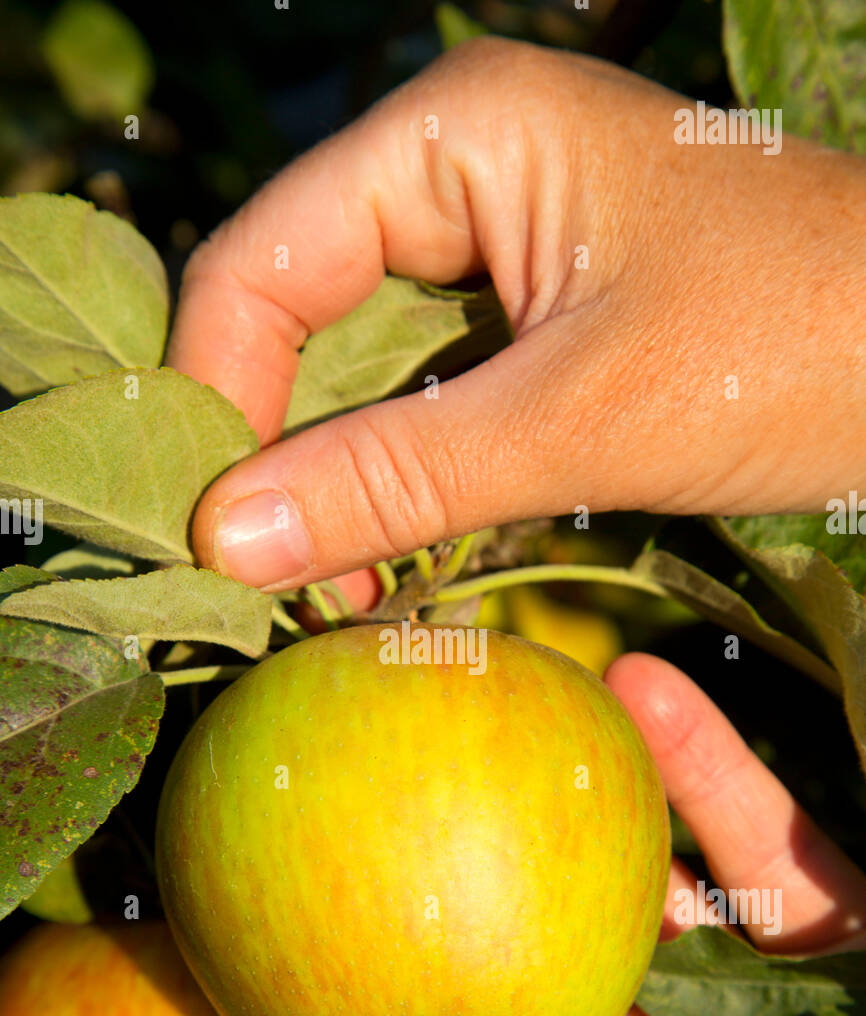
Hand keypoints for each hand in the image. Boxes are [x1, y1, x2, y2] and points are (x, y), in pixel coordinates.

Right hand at [167, 37, 865, 593]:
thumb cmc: (800, 345)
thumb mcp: (585, 419)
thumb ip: (399, 476)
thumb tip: (225, 539)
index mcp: (459, 133)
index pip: (262, 260)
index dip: (218, 397)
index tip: (214, 535)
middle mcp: (459, 170)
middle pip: (295, 313)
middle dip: (276, 453)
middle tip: (268, 586)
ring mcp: (497, 243)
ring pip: (355, 366)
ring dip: (336, 481)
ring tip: (334, 593)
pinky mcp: (530, 315)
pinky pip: (423, 395)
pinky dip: (400, 479)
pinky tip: (391, 560)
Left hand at [332, 654, 865, 1015]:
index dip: (378, 1000)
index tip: (305, 901)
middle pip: (538, 947)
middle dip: (476, 859)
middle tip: (392, 754)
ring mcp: (739, 1010)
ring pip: (643, 879)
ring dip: (584, 788)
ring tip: (507, 693)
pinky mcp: (827, 953)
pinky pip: (765, 850)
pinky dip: (710, 771)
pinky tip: (643, 687)